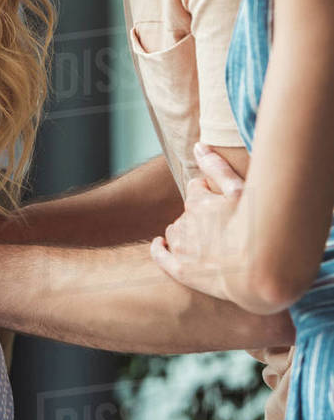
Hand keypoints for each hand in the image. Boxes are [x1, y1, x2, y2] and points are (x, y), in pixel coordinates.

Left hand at [150, 143, 244, 299]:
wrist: (260, 273)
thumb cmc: (256, 229)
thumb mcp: (241, 192)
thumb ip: (218, 168)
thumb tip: (198, 146)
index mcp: (198, 201)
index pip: (196, 188)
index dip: (210, 193)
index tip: (222, 202)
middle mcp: (185, 222)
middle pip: (187, 212)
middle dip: (201, 215)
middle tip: (223, 227)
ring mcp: (182, 247)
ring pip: (175, 231)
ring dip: (186, 231)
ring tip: (208, 241)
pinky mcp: (181, 270)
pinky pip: (160, 255)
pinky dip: (159, 248)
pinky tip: (160, 245)